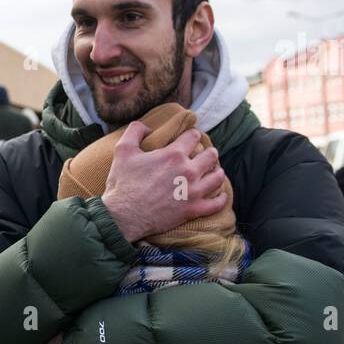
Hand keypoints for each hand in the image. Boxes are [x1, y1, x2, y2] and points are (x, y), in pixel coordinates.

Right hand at [101, 123, 227, 242]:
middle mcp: (188, 171)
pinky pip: (216, 204)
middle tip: (205, 155)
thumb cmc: (122, 183)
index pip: (193, 136)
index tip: (190, 139)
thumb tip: (148, 127)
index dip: (192, 135)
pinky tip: (221, 194)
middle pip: (211, 155)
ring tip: (214, 171)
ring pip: (217, 177)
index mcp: (173, 154)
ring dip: (217, 172)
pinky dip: (221, 198)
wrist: (123, 216)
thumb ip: (135, 131)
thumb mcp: (123, 150)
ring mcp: (193, 191)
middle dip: (209, 152)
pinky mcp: (193, 210)